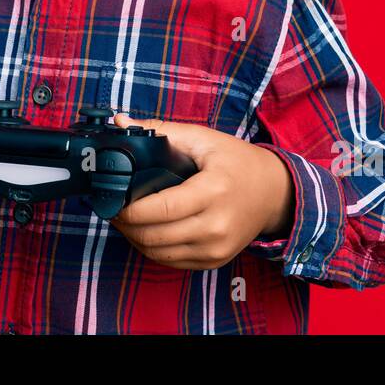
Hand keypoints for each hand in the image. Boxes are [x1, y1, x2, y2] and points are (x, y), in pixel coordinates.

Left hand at [107, 113, 294, 270]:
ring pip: (158, 253)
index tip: (112, 197)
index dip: (128, 208)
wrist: (274, 193)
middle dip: (125, 224)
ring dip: (134, 238)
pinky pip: (171, 261)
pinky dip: (151, 248)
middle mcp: (215, 226)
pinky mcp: (214, 261)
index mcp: (212, 192)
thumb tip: (122, 123)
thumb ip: (161, 131)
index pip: (160, 209)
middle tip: (111, 207)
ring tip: (124, 218)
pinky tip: (144, 230)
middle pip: (154, 236)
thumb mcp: (203, 139)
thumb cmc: (237, 162)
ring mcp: (215, 249)